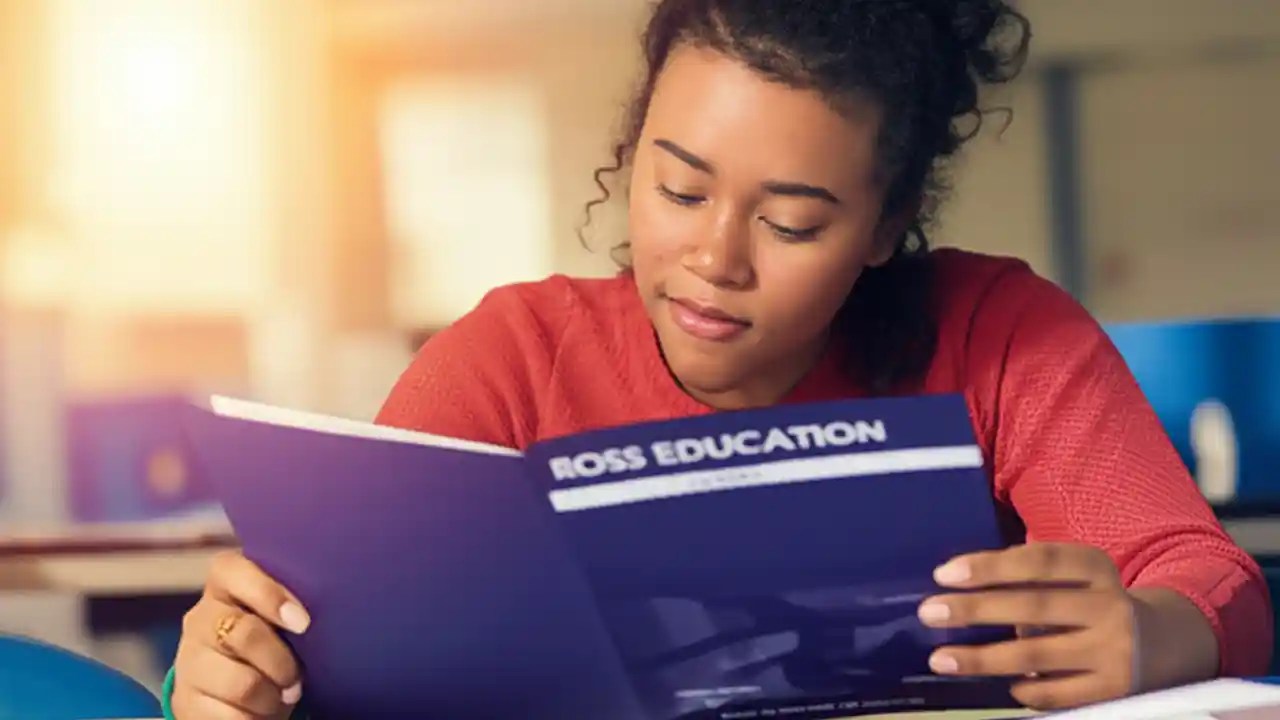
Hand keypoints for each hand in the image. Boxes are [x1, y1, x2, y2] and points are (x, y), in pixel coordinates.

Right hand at [172, 551, 309, 719]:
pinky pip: (227, 716)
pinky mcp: (185, 700)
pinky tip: (258, 715)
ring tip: (281, 697)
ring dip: (271, 697)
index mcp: (225, 584)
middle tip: (296, 677)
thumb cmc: (272, 639)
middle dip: (282, 662)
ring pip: (241, 683)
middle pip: (245, 633)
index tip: (303, 623)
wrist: (234, 689)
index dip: (269, 595)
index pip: (233, 572)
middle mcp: (201, 618)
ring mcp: (189, 660)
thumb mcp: (281, 615)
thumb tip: (333, 611)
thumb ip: (294, 602)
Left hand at [916, 543, 1137, 710]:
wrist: (1169, 646)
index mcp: (1096, 567)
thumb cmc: (1095, 602)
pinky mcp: (1113, 692)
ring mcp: (1114, 652)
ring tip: (940, 658)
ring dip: (982, 658)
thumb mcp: (1078, 578)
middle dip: (975, 610)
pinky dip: (1022, 690)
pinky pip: (1053, 693)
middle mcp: (1109, 606)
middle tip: (928, 612)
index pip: (1039, 561)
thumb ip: (1032, 577)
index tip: (944, 574)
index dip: (990, 566)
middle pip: (1033, 606)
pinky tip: (1000, 684)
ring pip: (1036, 655)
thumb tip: (959, 587)